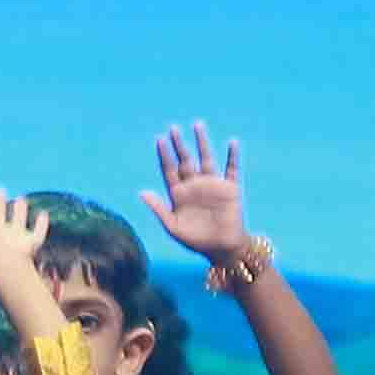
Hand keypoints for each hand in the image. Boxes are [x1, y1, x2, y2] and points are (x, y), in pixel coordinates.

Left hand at [150, 122, 256, 271]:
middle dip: (179, 144)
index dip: (164, 155)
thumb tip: (142, 192)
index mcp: (179, 194)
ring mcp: (212, 185)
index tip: (159, 139)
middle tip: (173, 128)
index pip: (169, 170)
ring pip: (206, 159)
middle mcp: (194, 186)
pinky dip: (232, 156)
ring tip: (197, 125)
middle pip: (185, 160)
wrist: (222, 249)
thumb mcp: (173, 227)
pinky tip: (232, 143)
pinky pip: (231, 169)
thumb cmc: (196, 240)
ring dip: (202, 143)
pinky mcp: (230, 189)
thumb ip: (159, 209)